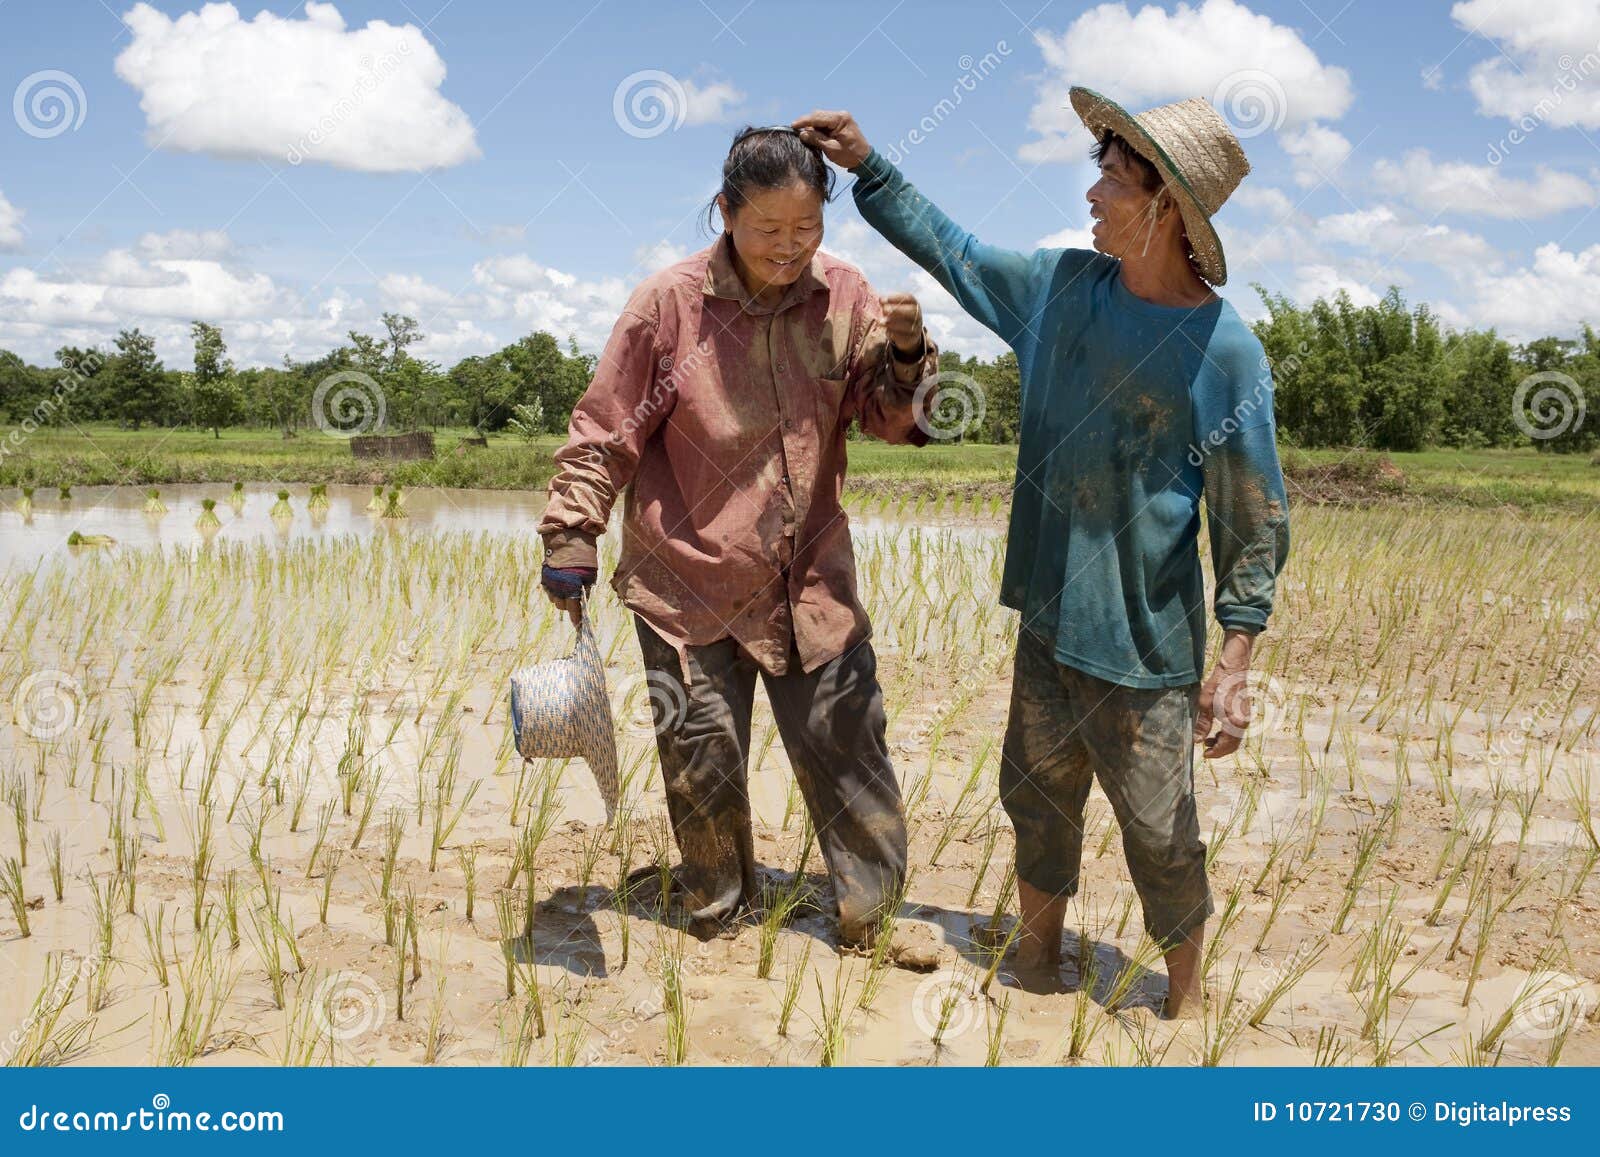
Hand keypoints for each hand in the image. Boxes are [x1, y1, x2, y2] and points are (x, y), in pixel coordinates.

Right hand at [541, 564, 594, 626]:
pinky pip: (550, 592)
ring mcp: (550, 584)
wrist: (566, 543)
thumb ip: (586, 590)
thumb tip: (583, 602)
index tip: (578, 628)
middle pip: (562, 607)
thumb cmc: (583, 560)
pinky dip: (555, 591)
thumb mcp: (590, 576)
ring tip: (568, 588)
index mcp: (572, 589)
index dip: (576, 619)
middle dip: (569, 605)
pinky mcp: (545, 579)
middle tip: (575, 598)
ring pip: (555, 600)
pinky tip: (561, 584)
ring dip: (561, 599)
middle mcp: (559, 589)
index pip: (574, 610)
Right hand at [792, 109, 871, 169]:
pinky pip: (825, 123)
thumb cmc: (850, 155)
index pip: (818, 117)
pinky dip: (818, 129)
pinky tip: (814, 136)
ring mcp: (841, 118)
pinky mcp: (840, 123)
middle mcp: (841, 115)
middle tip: (797, 132)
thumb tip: (802, 133)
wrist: (864, 160)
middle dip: (807, 123)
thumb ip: (817, 139)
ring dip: (812, 126)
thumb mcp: (831, 149)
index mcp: (840, 119)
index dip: (804, 121)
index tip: (792, 126)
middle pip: (818, 115)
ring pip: (820, 119)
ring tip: (806, 136)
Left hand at [881, 293, 924, 355]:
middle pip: (911, 311)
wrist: (909, 335)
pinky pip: (904, 337)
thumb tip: (881, 300)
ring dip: (892, 323)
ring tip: (880, 322)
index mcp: (914, 304)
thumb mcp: (896, 309)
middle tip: (884, 310)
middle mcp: (917, 315)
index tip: (882, 299)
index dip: (895, 298)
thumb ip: (888, 304)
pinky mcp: (912, 338)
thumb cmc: (899, 317)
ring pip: (908, 325)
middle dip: (897, 310)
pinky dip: (894, 334)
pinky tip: (887, 332)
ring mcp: (916, 327)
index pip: (908, 298)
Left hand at [1193, 630, 1255, 758]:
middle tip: (1205, 749)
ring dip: (1222, 742)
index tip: (1204, 754)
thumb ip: (1202, 725)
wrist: (1234, 668)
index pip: (1226, 746)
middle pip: (1233, 745)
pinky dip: (1226, 734)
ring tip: (1207, 739)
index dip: (1215, 753)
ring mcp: (1245, 718)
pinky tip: (1215, 730)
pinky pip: (1236, 730)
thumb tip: (1197, 740)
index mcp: (1235, 723)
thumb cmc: (1219, 684)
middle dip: (1219, 750)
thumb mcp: (1205, 705)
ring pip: (1235, 738)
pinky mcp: (1244, 713)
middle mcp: (1243, 723)